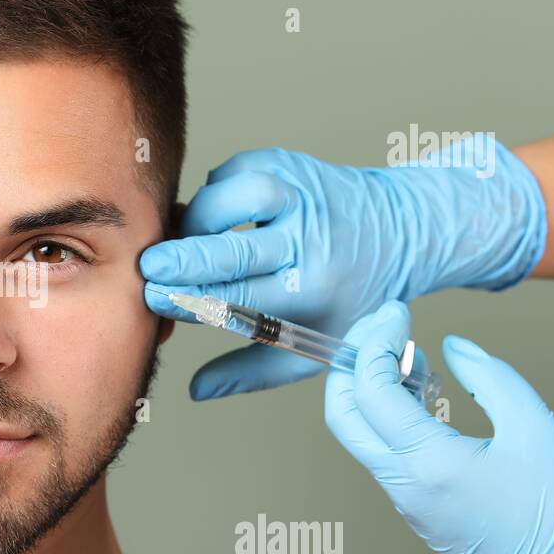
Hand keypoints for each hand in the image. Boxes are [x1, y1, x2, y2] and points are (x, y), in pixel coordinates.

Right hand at [140, 139, 545, 398]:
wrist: (406, 228)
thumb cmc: (352, 295)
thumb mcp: (317, 344)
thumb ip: (254, 370)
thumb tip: (197, 390)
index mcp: (315, 290)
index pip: (245, 298)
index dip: (195, 300)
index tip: (155, 300)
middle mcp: (311, 239)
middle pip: (239, 247)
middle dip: (186, 256)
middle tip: (147, 265)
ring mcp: (302, 193)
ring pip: (238, 194)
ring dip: (201, 215)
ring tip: (182, 237)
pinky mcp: (290, 162)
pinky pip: (236, 169)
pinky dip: (215, 190)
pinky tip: (213, 214)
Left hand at [326, 300, 553, 553]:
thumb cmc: (553, 514)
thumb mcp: (536, 428)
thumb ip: (490, 377)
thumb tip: (450, 346)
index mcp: (427, 463)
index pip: (372, 390)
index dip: (376, 341)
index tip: (395, 312)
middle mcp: (402, 483)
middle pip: (342, 414)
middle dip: (350, 363)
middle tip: (378, 330)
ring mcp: (401, 499)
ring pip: (358, 434)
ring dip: (368, 388)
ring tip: (408, 356)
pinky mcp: (411, 507)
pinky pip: (381, 451)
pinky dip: (387, 414)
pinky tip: (421, 393)